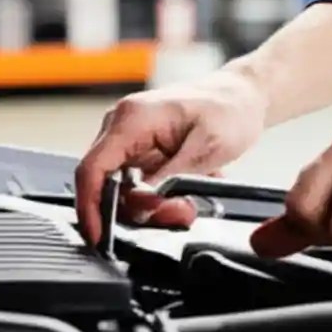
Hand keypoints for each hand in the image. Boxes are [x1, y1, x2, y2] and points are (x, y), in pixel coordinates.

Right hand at [75, 70, 268, 243]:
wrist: (242, 95)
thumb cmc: (228, 109)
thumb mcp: (205, 149)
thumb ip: (169, 179)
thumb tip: (141, 204)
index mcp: (132, 119)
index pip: (92, 168)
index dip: (89, 207)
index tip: (98, 235)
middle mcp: (123, 127)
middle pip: (107, 186)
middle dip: (139, 211)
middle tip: (178, 213)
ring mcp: (130, 140)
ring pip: (124, 191)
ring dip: (154, 206)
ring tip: (188, 203)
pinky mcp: (141, 151)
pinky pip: (138, 185)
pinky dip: (160, 196)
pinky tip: (185, 191)